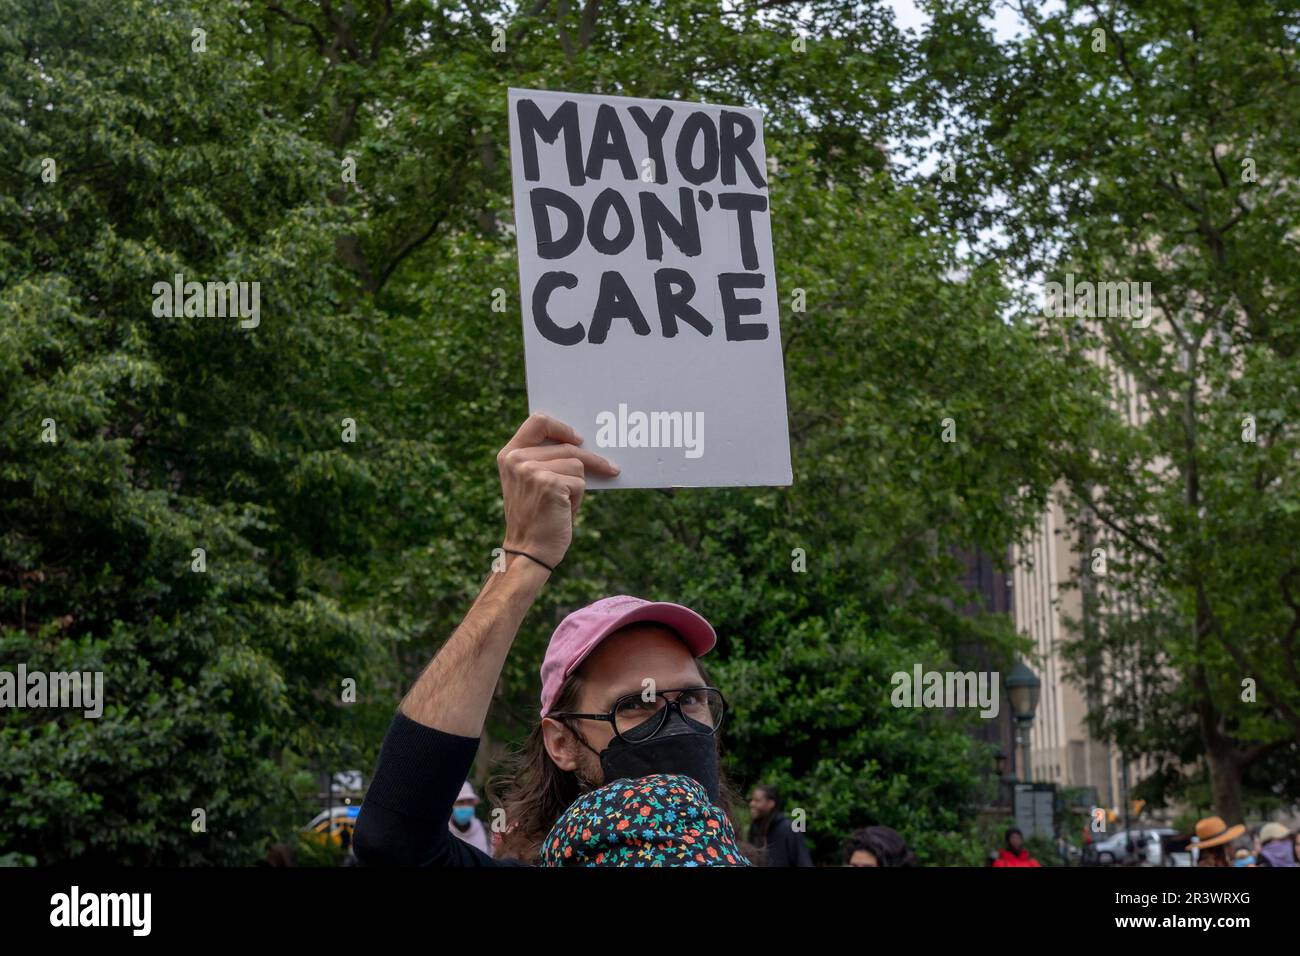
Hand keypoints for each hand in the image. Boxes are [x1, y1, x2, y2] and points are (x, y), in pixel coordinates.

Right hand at [497, 413, 618, 567]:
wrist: (529, 551)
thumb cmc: (535, 518)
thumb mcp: (531, 483)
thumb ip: (544, 460)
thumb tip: (583, 443)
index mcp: (509, 454)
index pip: (538, 421)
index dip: (562, 427)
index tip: (579, 438)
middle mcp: (516, 459)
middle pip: (568, 446)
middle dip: (592, 460)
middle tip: (611, 468)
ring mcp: (531, 470)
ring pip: (577, 464)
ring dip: (578, 487)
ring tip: (563, 505)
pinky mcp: (549, 483)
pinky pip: (580, 482)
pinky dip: (578, 499)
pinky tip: (564, 512)